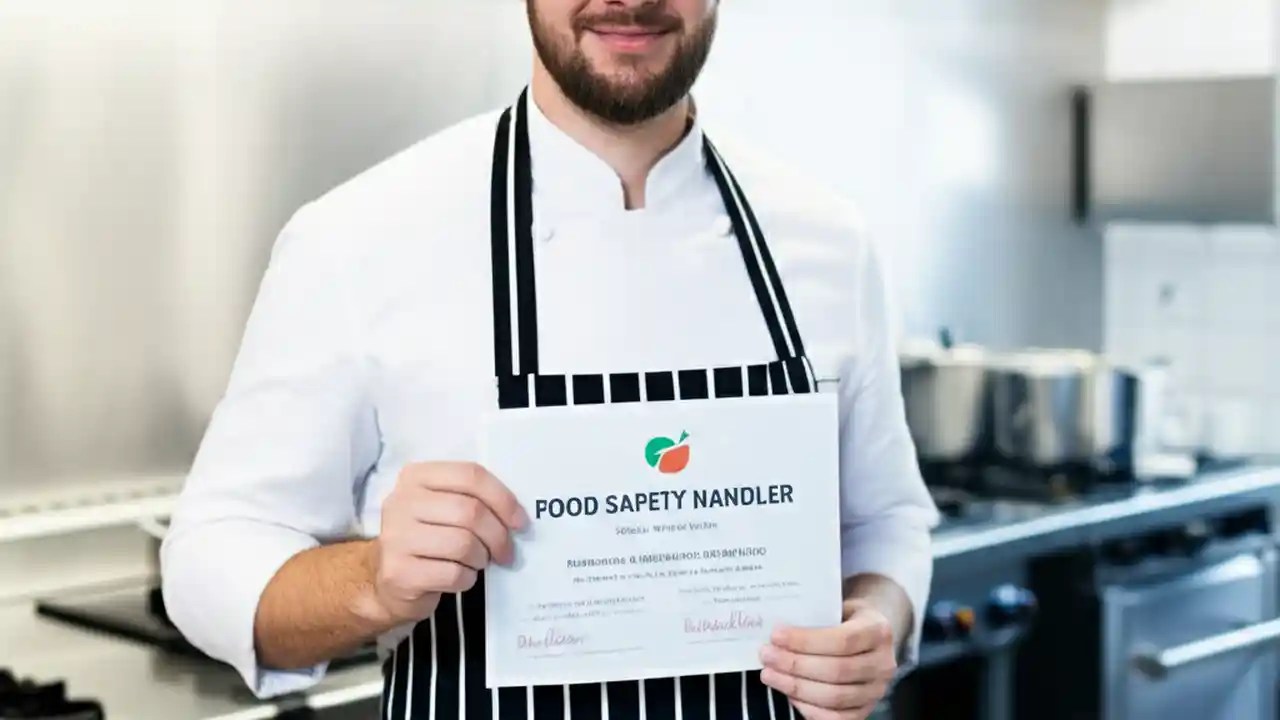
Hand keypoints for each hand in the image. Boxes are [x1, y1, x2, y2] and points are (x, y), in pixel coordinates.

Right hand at [368, 462, 527, 624]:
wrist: (385, 582)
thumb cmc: (427, 540)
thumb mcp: (442, 508)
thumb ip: (472, 499)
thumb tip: (517, 515)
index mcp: (416, 477)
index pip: (470, 475)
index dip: (503, 498)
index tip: (520, 522)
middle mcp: (401, 502)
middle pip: (470, 512)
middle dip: (498, 535)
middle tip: (506, 551)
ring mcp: (396, 538)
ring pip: (464, 544)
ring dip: (482, 558)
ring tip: (477, 562)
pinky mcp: (399, 573)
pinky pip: (454, 573)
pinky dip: (467, 579)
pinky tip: (460, 576)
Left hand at [759, 599, 897, 719]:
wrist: (870, 636)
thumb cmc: (846, 618)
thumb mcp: (838, 606)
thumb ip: (815, 615)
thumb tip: (776, 627)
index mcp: (878, 631)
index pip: (842, 640)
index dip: (806, 641)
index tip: (776, 636)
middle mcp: (883, 663)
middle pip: (836, 671)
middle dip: (795, 665)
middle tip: (766, 655)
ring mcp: (877, 690)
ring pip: (835, 698)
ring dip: (795, 687)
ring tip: (770, 674)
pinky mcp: (866, 710)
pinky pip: (837, 718)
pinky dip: (809, 709)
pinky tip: (789, 694)